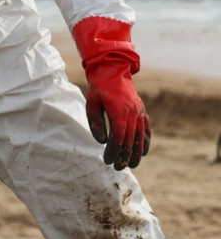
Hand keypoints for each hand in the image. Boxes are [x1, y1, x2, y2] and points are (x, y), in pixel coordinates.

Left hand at [72, 16, 149, 169]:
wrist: (113, 70)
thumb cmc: (98, 88)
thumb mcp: (91, 103)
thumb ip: (95, 122)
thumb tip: (102, 141)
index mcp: (119, 111)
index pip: (118, 137)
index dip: (114, 151)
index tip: (108, 160)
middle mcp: (133, 113)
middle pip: (130, 140)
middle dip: (125, 155)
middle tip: (118, 168)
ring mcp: (139, 112)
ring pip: (140, 137)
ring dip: (136, 152)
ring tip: (131, 165)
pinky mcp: (142, 111)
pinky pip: (146, 129)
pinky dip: (145, 141)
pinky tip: (143, 152)